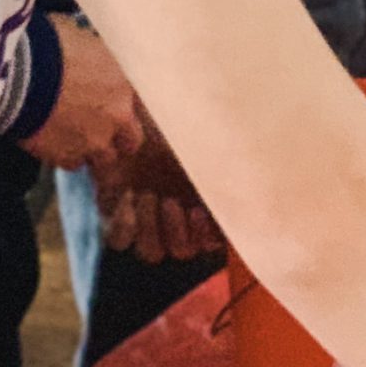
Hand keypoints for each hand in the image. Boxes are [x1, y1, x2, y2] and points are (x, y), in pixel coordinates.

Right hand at [18, 14, 143, 171]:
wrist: (18, 75)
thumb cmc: (51, 45)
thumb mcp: (82, 38)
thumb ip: (95, 59)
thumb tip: (90, 58)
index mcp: (124, 86)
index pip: (136, 105)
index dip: (122, 106)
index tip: (109, 103)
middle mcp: (116, 119)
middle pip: (130, 141)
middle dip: (119, 138)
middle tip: (100, 129)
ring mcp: (92, 143)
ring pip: (103, 158)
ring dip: (92, 150)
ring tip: (71, 137)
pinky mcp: (64, 158)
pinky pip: (72, 163)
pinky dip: (65, 155)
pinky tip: (52, 141)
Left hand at [94, 112, 224, 263]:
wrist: (135, 114)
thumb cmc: (176, 127)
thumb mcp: (205, 149)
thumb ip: (225, 176)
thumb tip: (248, 194)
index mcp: (203, 204)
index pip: (211, 242)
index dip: (206, 237)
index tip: (198, 212)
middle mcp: (176, 217)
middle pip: (182, 251)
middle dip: (177, 232)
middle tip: (171, 202)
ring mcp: (146, 218)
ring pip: (151, 252)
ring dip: (151, 229)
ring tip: (147, 196)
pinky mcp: (117, 213)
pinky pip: (120, 241)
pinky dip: (125, 224)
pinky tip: (128, 198)